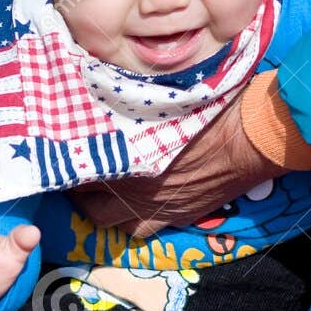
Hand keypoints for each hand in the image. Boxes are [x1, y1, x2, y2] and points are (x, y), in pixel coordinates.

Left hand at [74, 94, 282, 235]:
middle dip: (75, 189)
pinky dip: (131, 222)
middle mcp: (135, 186)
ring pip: (110, 220)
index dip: (66, 158)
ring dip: (98, 209)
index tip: (59, 148)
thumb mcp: (167, 95)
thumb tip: (111, 80)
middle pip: (87, 199)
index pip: (80, 163)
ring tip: (95, 196)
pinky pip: (142, 229)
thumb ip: (135, 97)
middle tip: (71, 174)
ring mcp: (156, 206)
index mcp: (127, 153)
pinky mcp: (178, 216)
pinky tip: (132, 208)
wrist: (251, 140)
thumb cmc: (214, 109)